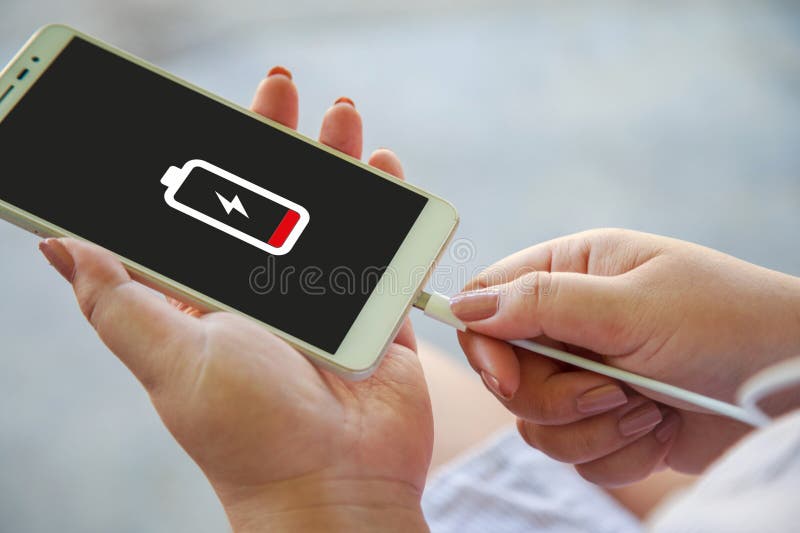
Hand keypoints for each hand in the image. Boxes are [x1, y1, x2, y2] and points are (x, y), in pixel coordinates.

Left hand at [38, 67, 430, 531]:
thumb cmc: (247, 432)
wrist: (334, 488)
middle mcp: (268, 294)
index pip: (204, 214)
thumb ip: (119, 302)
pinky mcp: (376, 316)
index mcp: (214, 299)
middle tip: (283, 89)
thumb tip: (62, 246)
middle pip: (274, 201)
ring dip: (338, 161)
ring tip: (343, 115)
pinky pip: (384, 253)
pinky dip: (390, 210)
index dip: (207, 160)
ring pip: (333, 216)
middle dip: (278, 141)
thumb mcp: (170, 361)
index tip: (211, 113)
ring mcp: (326, 302)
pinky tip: (387, 170)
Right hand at [453, 228, 799, 484]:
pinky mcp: (608, 422)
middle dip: (557, 396)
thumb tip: (462, 306)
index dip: (484, 342)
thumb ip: (542, 302)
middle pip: (508, 373)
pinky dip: (617, 451)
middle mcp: (573, 323)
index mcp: (573, 272)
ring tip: (647, 407)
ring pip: (536, 422)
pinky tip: (659, 428)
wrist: (794, 387)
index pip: (490, 300)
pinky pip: (575, 454)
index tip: (506, 376)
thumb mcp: (632, 305)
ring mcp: (589, 375)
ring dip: (592, 427)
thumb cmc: (728, 325)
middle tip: (612, 389)